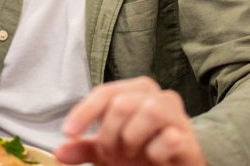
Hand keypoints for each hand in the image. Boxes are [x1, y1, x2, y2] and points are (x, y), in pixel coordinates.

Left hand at [56, 77, 204, 165]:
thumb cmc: (143, 153)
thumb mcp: (109, 151)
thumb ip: (85, 148)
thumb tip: (59, 152)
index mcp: (136, 91)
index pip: (106, 92)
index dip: (84, 112)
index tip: (68, 133)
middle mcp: (158, 96)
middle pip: (123, 103)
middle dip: (109, 135)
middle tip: (111, 154)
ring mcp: (177, 115)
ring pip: (150, 111)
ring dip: (132, 139)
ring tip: (132, 153)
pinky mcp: (190, 137)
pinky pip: (170, 138)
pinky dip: (155, 152)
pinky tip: (155, 158)